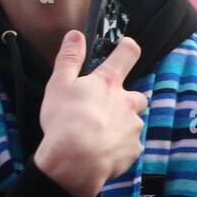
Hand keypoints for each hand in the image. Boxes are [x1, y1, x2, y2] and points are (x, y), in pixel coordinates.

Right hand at [34, 31, 148, 196]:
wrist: (76, 162)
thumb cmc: (65, 121)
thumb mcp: (59, 84)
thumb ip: (69, 58)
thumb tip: (75, 35)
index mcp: (108, 83)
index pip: (127, 54)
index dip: (128, 47)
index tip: (125, 47)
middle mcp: (127, 102)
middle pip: (137, 96)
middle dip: (126, 101)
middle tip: (105, 110)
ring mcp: (133, 127)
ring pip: (133, 123)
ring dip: (121, 126)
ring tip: (99, 136)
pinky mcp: (133, 150)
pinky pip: (130, 147)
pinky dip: (119, 148)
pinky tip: (102, 153)